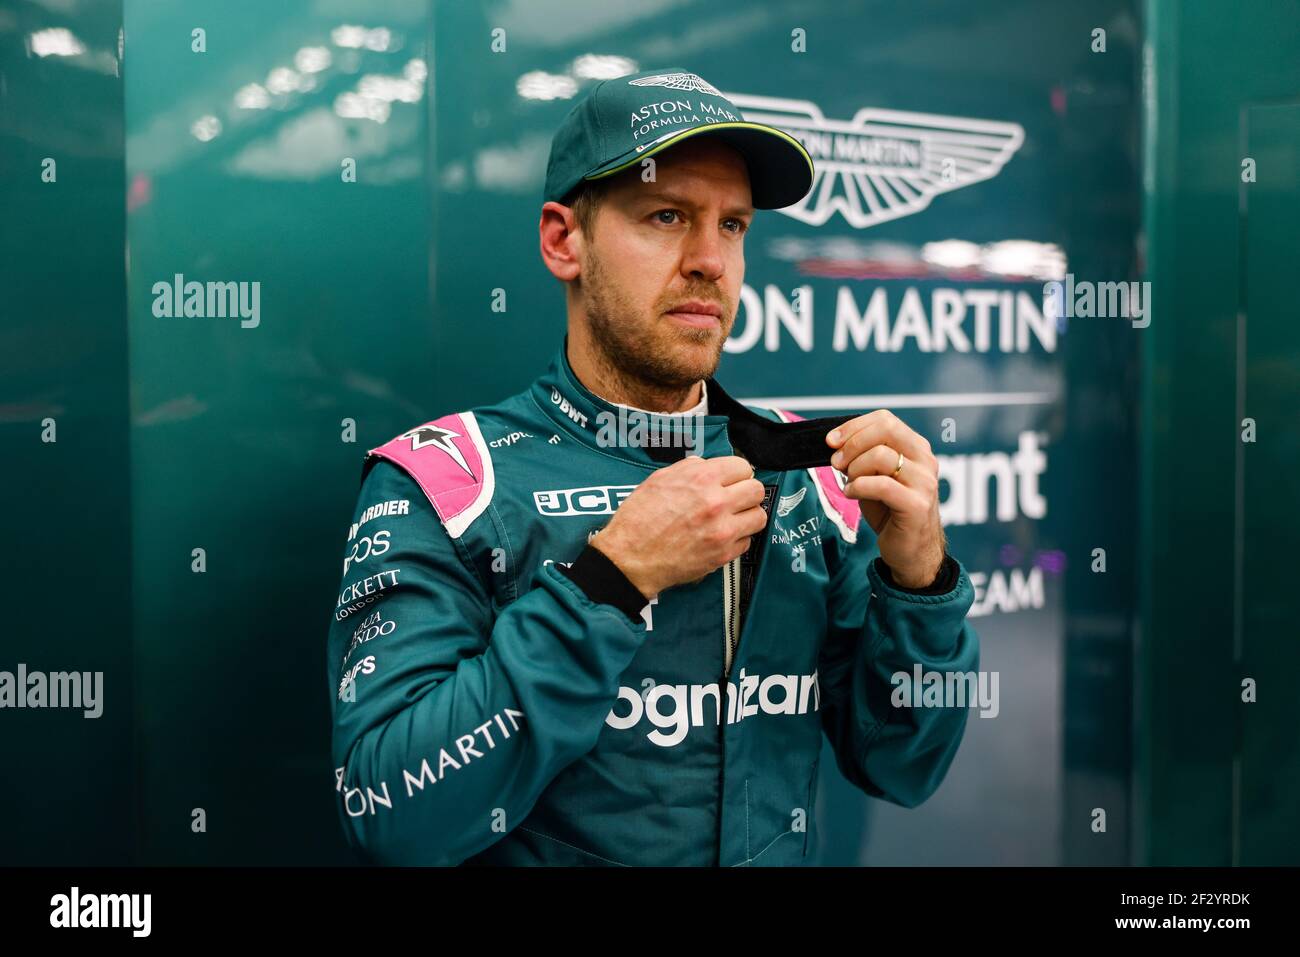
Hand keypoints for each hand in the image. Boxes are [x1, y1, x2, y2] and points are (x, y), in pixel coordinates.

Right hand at [590, 455, 767, 598]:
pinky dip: (737, 539)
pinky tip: (721, 537)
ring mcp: (722, 530)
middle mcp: (716, 502)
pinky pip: (746, 541)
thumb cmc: (639, 519)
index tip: (733, 480)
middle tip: (735, 498)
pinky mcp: (723, 554)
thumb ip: (689, 468)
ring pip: (759, 516)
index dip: (737, 473)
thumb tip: (707, 465)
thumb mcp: (659, 479)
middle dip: (746, 492)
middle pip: (756, 490)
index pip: (743, 466)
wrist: (630, 557)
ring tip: (733, 518)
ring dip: (747, 516)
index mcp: (701, 479)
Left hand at [827, 411, 945, 587]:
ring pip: (881, 456)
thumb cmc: (890, 511)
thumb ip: (863, 457)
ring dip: (854, 468)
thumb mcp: (874, 476)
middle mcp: (925, 461)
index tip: (831, 441)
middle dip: (852, 443)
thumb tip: (835, 443)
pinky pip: (881, 485)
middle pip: (886, 430)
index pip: (885, 419)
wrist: (910, 551)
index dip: (853, 427)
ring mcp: (924, 483)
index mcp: (916, 448)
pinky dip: (858, 487)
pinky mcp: (917, 505)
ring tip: (849, 483)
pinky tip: (852, 494)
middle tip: (836, 462)